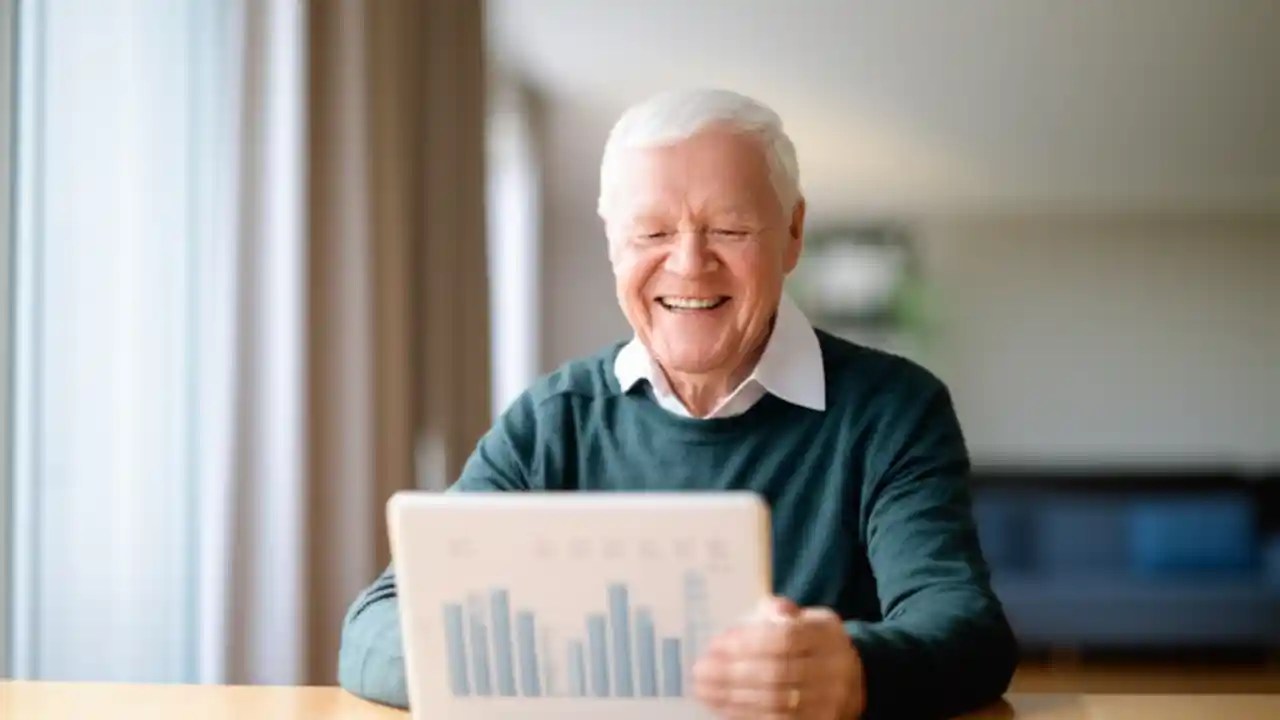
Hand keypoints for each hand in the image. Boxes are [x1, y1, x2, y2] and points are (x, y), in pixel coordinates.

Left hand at [692, 597, 865, 718]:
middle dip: (732, 672)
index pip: (785, 638)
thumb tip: (769, 606)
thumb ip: (783, 611)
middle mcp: (833, 668)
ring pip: (775, 701)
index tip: (717, 644)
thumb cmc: (815, 643)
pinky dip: (745, 714)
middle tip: (700, 670)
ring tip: (704, 689)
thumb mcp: (807, 619)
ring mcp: (829, 700)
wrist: (853, 680)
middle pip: (776, 673)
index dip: (749, 642)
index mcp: (826, 634)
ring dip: (732, 696)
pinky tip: (723, 706)